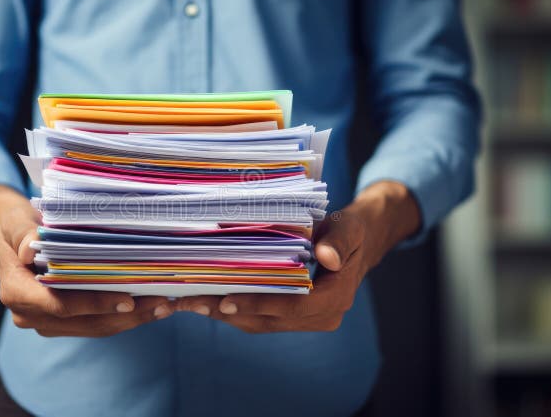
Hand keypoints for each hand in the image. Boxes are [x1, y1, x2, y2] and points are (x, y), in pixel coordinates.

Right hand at [0, 184, 174, 337]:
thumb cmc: (17, 226)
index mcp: (16, 291)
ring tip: (163, 305)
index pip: (59, 304)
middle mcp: (30, 314)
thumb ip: (24, 233)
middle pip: (84, 321)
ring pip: (95, 327)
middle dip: (125, 314)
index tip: (127, 300)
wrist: (15, 239)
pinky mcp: (64, 323)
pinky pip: (96, 324)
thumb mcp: (16, 222)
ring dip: (131, 319)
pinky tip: (150, 306)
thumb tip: (32, 246)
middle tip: (161, 302)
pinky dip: (123, 316)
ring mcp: (47, 322)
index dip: (94, 304)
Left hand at [177, 181, 420, 332]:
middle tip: (192, 302)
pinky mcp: (294, 317)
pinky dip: (235, 311)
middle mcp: (323, 316)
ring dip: (226, 315)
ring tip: (190, 303)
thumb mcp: (349, 227)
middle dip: (230, 312)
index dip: (259, 305)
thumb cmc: (351, 229)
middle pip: (270, 320)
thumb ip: (338, 241)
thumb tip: (327, 257)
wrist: (360, 242)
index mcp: (336, 297)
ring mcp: (308, 320)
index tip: (226, 301)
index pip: (293, 306)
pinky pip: (261, 318)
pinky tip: (208, 300)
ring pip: (261, 323)